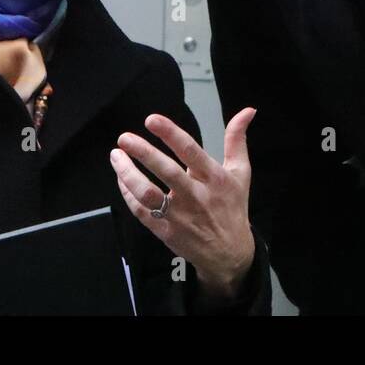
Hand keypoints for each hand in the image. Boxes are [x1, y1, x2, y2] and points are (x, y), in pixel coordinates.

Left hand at [110, 108, 256, 298]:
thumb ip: (237, 139)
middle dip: (143, 152)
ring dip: (128, 174)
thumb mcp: (241, 171)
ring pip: (148, 194)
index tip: (151, 120)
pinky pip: (141, 211)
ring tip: (116, 156)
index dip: (170, 134)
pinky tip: (121, 178)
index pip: (190, 151)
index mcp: (214, 178)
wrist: (229, 253)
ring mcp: (179, 215)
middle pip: (166, 171)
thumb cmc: (233, 206)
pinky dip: (127, 194)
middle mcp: (196, 196)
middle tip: (124, 138)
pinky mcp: (165, 231)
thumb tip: (247, 111)